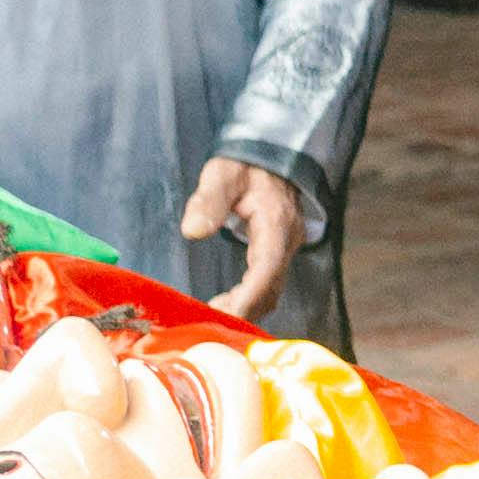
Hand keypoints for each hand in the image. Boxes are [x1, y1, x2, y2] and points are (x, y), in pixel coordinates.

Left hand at [179, 159, 306, 318]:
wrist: (270, 159)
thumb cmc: (245, 166)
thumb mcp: (223, 175)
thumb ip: (209, 200)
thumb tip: (192, 231)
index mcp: (276, 223)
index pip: (267, 267)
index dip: (249, 296)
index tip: (225, 314)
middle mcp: (286, 241)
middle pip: (271, 288)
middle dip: (244, 309)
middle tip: (210, 320)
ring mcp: (286, 249)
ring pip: (272, 291)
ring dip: (246, 307)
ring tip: (214, 312)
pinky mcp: (279, 253)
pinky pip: (269, 285)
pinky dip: (250, 300)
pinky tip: (228, 302)